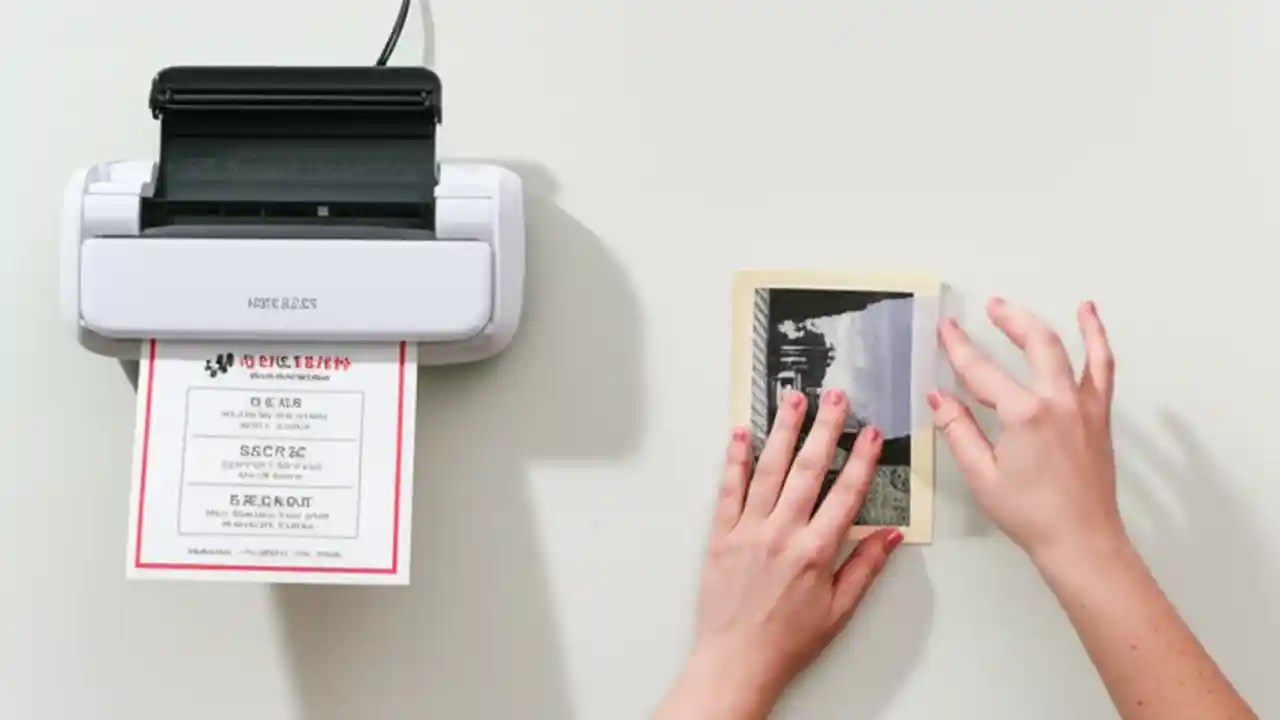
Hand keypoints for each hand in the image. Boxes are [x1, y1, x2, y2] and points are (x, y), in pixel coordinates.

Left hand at [656, 389, 902, 719]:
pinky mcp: (721, 535)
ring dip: (784, 431)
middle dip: (826, 429)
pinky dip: (735, 459)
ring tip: (793, 400)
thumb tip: (890, 535)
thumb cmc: (787, 641)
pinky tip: (742, 433)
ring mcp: (748, 531)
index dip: (862, 460)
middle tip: (836, 398)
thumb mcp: (838, 610)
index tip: (872, 433)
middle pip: (809, 470)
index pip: (846, 494)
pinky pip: (728, 489)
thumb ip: (865, 567)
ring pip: (769, 470)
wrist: (736, 661)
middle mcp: (782, 534)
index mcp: (816, 552)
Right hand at [930, 297, 1126, 563]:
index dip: (959, 348)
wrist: (1082, 540)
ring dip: (1046, 322)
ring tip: (1026, 307)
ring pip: (1068, 348)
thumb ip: (959, 430)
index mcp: (1024, 415)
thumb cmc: (1029, 514)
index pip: (982, 372)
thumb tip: (938, 397)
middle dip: (1008, 320)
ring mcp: (1084, 405)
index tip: (946, 328)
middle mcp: (1057, 401)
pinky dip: (1097, 339)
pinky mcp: (1099, 415)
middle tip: (988, 307)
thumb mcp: (982, 474)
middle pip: (1033, 343)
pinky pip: (1101, 367)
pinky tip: (1090, 317)